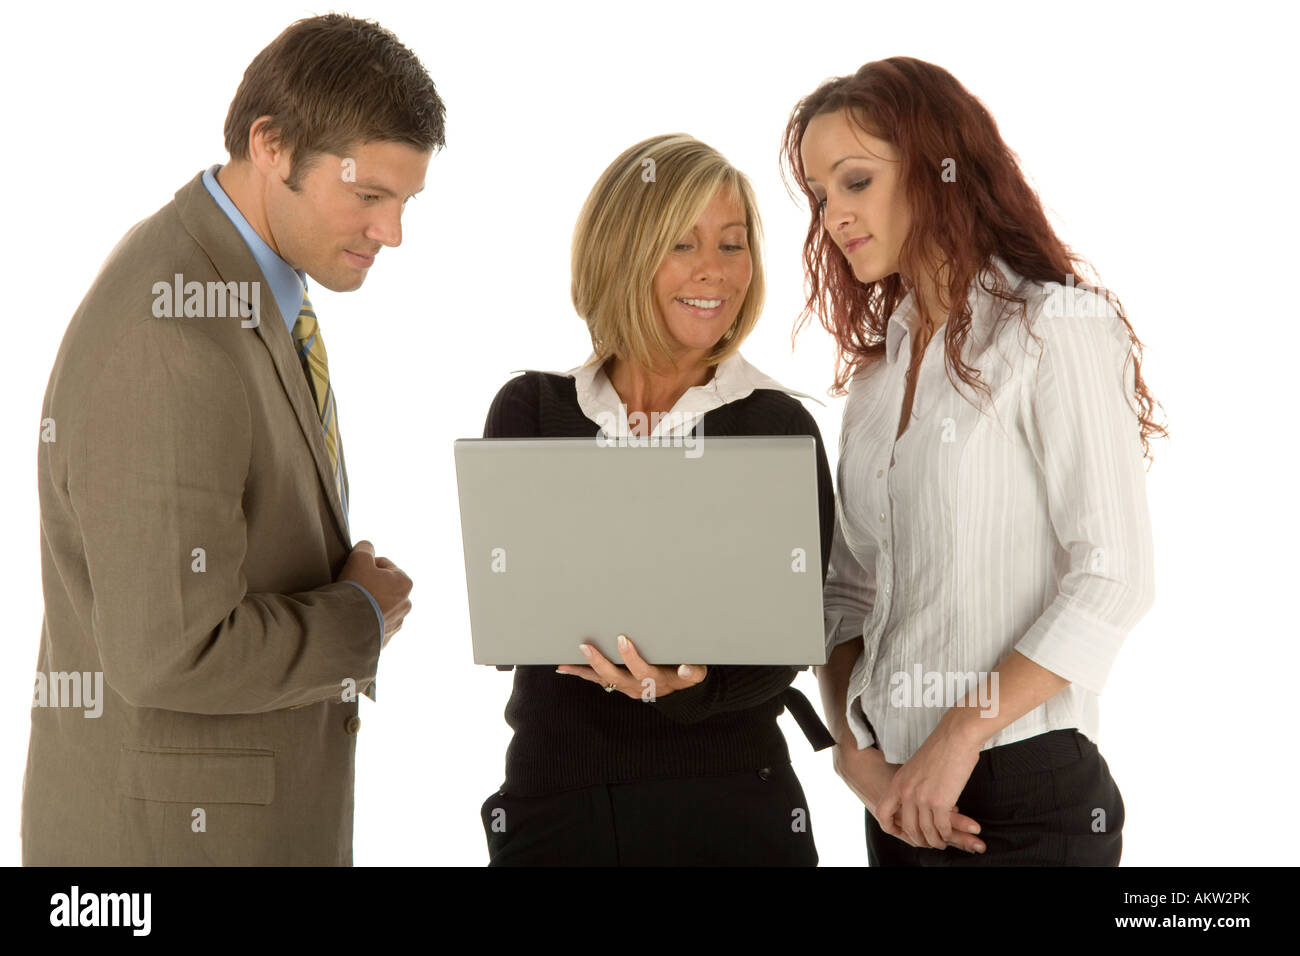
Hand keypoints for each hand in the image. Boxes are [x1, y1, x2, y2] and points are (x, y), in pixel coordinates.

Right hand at [337, 540, 412, 647]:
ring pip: (379, 607)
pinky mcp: (384, 639)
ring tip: (351, 605)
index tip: (354, 572)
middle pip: (383, 587)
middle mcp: (406, 604)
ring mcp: (396, 624)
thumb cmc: (356, 589)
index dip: (365, 565)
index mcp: (405, 583)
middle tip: (352, 588)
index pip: (384, 565)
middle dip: (369, 586)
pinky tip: (353, 620)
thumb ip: (366, 548)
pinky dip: (364, 621)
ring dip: (368, 604)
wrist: (347, 625)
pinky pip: (373, 625)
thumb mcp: (360, 558)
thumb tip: (367, 548)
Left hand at [556, 634, 705, 700]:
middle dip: (599, 661)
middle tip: (585, 646)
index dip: (631, 657)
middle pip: (616, 676)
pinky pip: (598, 680)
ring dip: (584, 670)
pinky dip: (581, 674)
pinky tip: (565, 667)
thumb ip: (694, 672)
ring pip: (602, 679)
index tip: (622, 639)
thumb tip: (688, 668)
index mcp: (657, 680)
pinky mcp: (619, 684)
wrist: (680, 694)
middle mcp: (638, 686)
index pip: (642, 670)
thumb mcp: (697, 674)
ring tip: (565, 662)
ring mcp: (626, 687)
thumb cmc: (687, 676)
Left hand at [875, 721, 982, 850]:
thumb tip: (916, 798)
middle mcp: (906, 792)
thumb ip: (912, 783)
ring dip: (935, 840)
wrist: (956, 736)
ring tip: (941, 842)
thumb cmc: (941, 748)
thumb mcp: (916, 766)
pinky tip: (949, 834)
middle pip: (907, 827)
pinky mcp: (941, 802)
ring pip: (926, 831)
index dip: (890, 827)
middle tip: (928, 841)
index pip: (883, 812)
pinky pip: (941, 828)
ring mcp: (922, 798)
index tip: (900, 833)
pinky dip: (946, 834)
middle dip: (918, 839)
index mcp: (898, 782)